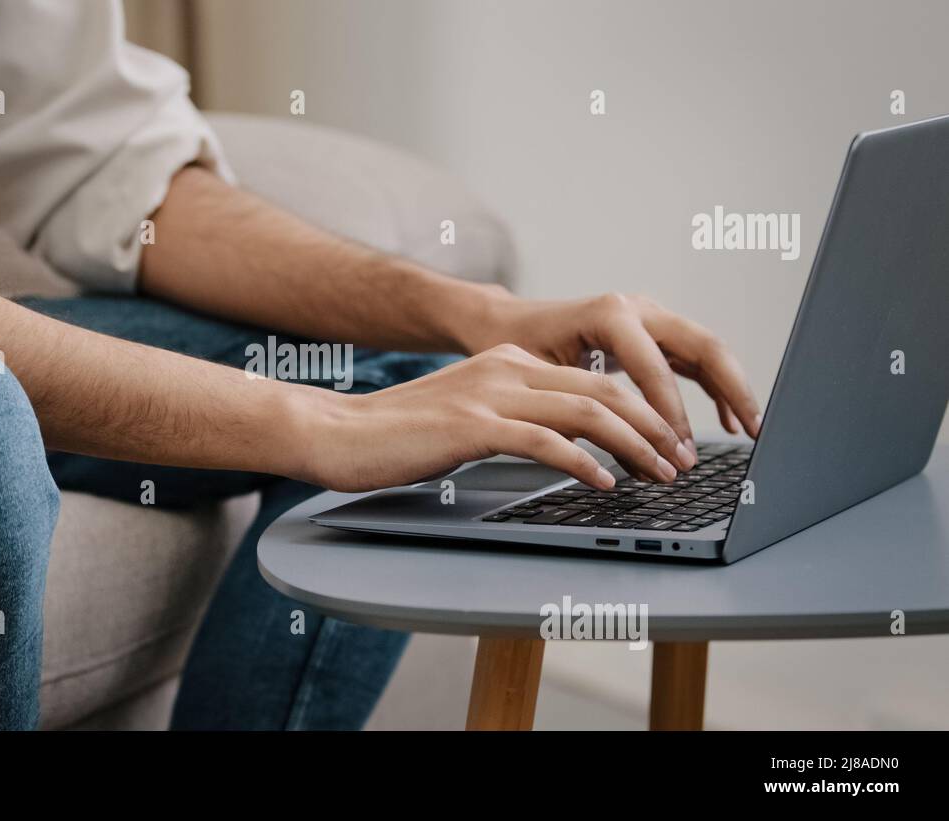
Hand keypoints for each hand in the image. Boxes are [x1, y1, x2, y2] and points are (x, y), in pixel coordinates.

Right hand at [302, 343, 695, 492]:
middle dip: (653, 428)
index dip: (640, 412)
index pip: (594, 382)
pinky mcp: (472, 425)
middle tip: (681, 462)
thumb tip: (563, 449)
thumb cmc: (398, 435)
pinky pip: (544, 441)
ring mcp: (489, 394)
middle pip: (603, 391)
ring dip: (633, 446)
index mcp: (509, 363)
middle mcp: (506, 368)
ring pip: (586, 411)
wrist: (338, 431)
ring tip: (659, 475)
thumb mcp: (467, 418)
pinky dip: (583, 463)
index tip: (666, 445)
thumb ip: (513, 422)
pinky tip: (603, 484)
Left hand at [466, 292, 760, 449]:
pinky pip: (694, 360)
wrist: (505, 322)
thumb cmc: (514, 346)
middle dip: (732, 391)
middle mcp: (637, 309)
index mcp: (611, 314)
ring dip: (732, 390)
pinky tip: (727, 422)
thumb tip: (616, 451)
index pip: (657, 370)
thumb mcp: (540, 376)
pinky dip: (714, 389)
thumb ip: (577, 406)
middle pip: (703, 347)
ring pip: (707, 351)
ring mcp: (649, 318)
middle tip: (753, 432)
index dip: (672, 415)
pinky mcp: (652, 334)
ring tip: (750, 430)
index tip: (679, 453)